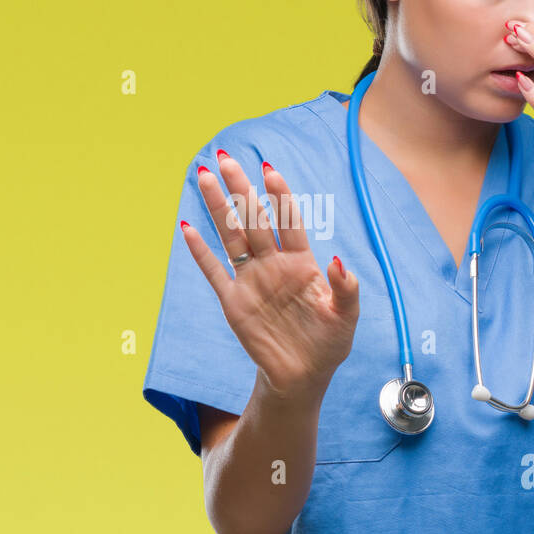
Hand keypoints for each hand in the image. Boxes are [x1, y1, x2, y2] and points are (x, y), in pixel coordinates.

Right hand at [179, 151, 360, 395]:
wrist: (303, 376)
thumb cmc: (328, 343)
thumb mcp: (346, 317)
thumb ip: (346, 288)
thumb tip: (339, 260)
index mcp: (302, 263)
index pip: (288, 221)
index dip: (279, 195)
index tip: (269, 169)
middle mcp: (273, 264)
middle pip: (254, 219)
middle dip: (241, 188)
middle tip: (225, 157)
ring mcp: (251, 280)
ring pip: (231, 236)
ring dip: (218, 208)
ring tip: (203, 176)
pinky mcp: (234, 301)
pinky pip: (214, 271)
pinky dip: (201, 251)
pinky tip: (188, 227)